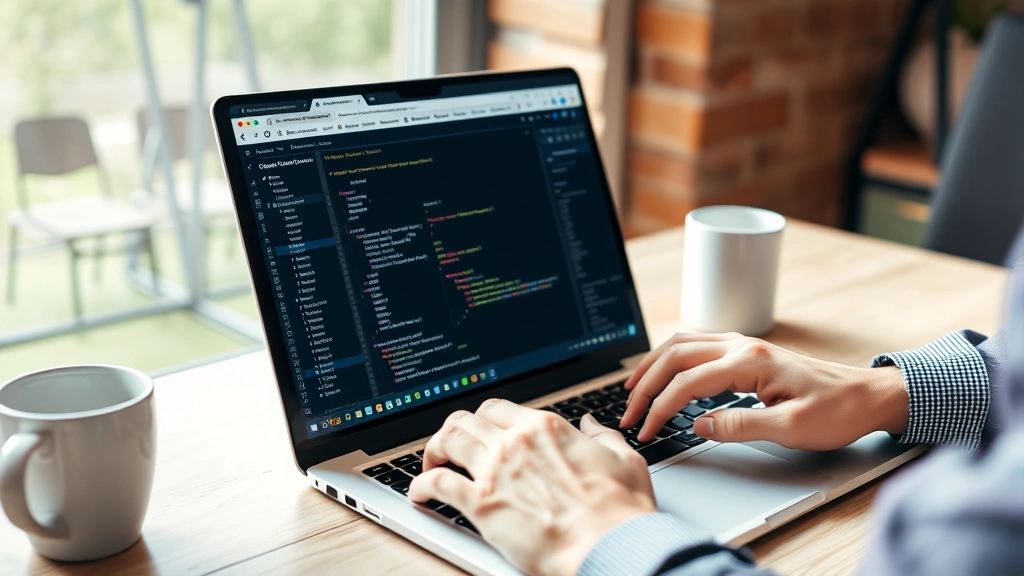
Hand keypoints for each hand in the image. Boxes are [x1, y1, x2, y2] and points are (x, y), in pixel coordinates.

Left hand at [408, 400, 656, 575]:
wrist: (610, 544)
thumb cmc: (620, 511)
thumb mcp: (624, 459)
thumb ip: (602, 437)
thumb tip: (590, 425)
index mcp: (546, 428)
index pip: (498, 408)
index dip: (484, 418)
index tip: (481, 430)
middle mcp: (516, 441)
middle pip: (466, 420)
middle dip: (453, 430)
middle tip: (450, 445)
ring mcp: (495, 470)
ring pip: (448, 441)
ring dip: (433, 450)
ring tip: (431, 463)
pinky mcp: (482, 504)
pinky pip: (438, 484)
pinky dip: (422, 486)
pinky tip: (420, 494)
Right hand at [621, 333, 908, 449]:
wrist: (868, 396)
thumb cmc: (837, 412)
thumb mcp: (791, 429)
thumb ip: (740, 425)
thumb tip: (698, 424)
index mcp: (750, 361)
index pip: (688, 382)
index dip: (661, 407)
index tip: (646, 429)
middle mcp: (742, 345)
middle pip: (675, 354)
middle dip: (646, 384)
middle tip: (628, 412)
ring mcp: (743, 344)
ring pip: (681, 344)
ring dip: (653, 365)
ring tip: (633, 389)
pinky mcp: (746, 351)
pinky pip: (696, 345)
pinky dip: (671, 359)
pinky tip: (664, 372)